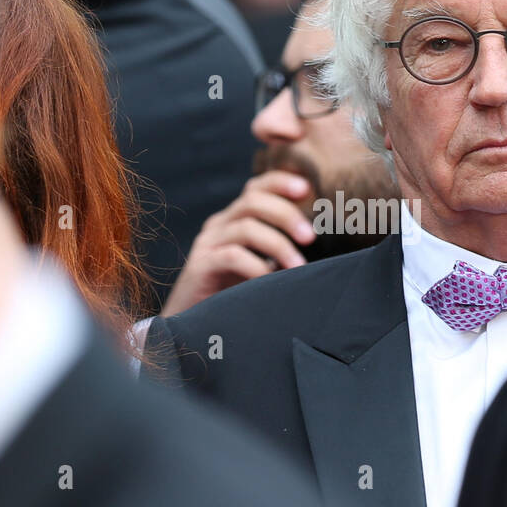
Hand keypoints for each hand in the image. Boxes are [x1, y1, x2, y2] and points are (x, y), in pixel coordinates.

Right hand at [160, 171, 314, 315]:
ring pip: (246, 228)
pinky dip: (257, 266)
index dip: (280, 182)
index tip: (307, 189)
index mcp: (234, 220)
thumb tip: (313, 242)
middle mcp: (219, 226)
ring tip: (298, 267)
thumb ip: (277, 251)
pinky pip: (232, 256)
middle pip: (252, 201)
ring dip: (278, 245)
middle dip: (286, 214)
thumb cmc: (232, 294)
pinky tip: (271, 280)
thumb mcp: (259, 266)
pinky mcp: (200, 267)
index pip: (256, 189)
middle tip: (310, 236)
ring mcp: (208, 244)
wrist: (192, 323)